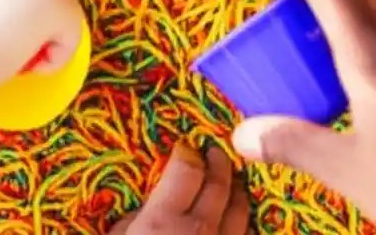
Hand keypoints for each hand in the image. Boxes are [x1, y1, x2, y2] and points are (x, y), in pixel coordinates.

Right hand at [110, 143, 249, 234]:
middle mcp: (200, 231)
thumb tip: (144, 208)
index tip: (184, 148)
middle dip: (218, 163)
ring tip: (233, 182)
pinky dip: (245, 225)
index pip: (186, 169)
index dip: (186, 154)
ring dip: (238, 191)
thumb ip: (130, 223)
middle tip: (214, 153)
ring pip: (242, 211)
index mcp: (162, 222)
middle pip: (219, 184)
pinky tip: (239, 223)